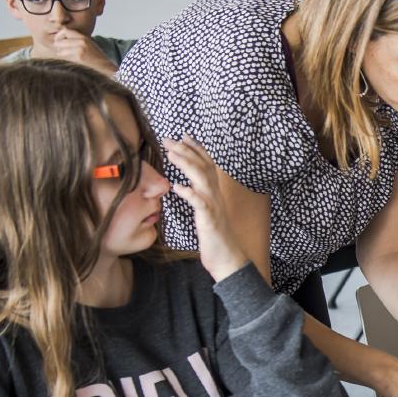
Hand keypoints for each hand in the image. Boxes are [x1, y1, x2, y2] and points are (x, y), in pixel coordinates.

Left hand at [50, 29, 116, 74]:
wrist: (107, 68)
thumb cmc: (97, 59)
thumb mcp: (89, 45)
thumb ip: (78, 41)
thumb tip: (62, 39)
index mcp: (84, 37)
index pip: (66, 31)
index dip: (59, 35)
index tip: (58, 41)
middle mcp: (82, 41)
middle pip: (61, 40)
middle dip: (58, 46)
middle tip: (58, 50)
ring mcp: (80, 49)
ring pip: (61, 49)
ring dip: (60, 53)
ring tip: (65, 57)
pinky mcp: (79, 57)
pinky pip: (65, 57)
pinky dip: (64, 59)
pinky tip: (69, 62)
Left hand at [163, 136, 253, 279]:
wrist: (228, 260)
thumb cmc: (215, 239)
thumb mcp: (207, 213)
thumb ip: (199, 198)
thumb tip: (188, 187)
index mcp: (213, 194)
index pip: (207, 165)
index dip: (197, 149)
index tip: (184, 136)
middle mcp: (215, 196)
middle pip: (203, 166)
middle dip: (186, 150)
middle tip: (169, 138)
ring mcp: (213, 207)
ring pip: (202, 179)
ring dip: (187, 164)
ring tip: (172, 153)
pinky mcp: (210, 221)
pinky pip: (200, 204)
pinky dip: (190, 194)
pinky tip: (177, 187)